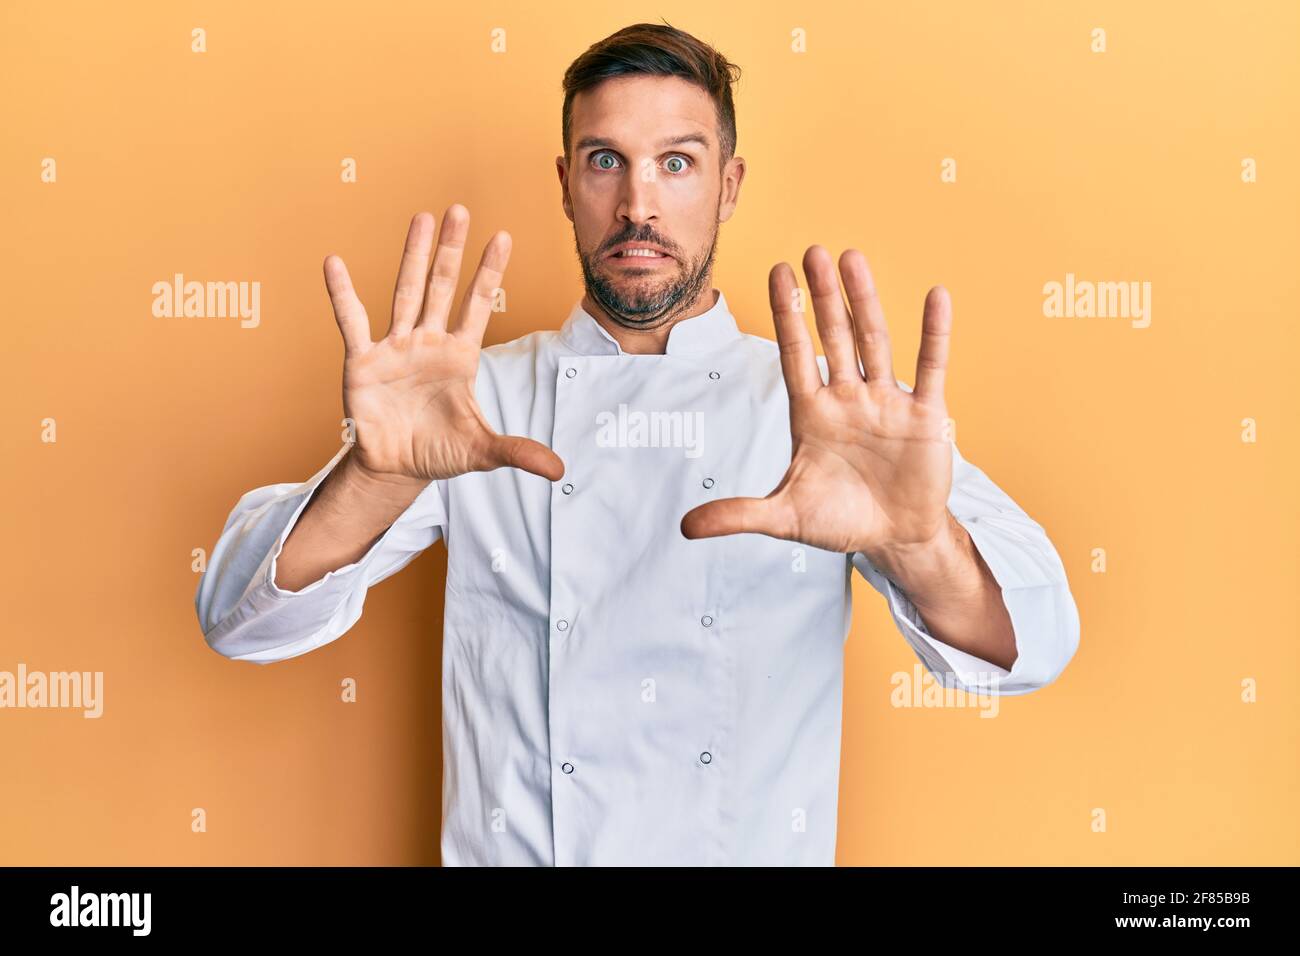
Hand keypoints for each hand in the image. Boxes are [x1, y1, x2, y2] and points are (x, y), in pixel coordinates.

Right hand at [325, 206, 564, 484]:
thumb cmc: (440, 452)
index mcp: (459, 356)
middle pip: (441, 286)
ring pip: (405, 293)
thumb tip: (559, 470)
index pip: (478, 305)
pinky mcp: (362, 362)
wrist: (396, 469)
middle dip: (451, 250)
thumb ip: (518, 452)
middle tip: (459, 209)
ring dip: (412, 256)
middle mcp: (428, 342)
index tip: (503, 236)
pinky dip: (342, 294)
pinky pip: (352, 322)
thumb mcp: (482, 452)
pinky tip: (334, 263)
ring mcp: (395, 348)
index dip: (490, 272)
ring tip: (420, 218)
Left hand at [680, 246, 954, 562]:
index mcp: (813, 414)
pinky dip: (935, 334)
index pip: (796, 354)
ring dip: (864, 301)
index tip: (778, 272)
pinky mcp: (925, 416)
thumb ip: (739, 515)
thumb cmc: (839, 522)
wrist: (895, 539)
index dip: (787, 314)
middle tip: (812, 251)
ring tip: (853, 259)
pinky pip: (932, 368)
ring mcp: (887, 402)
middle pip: (833, 337)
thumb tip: (685, 527)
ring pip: (875, 341)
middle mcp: (848, 398)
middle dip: (821, 296)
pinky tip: (936, 297)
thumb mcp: (785, 518)